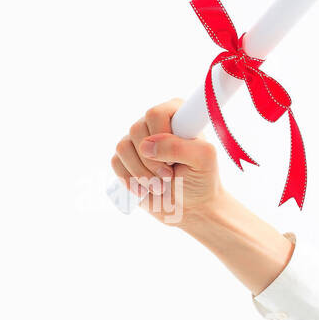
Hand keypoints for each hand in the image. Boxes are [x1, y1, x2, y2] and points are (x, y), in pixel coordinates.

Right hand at [110, 98, 224, 228]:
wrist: (191, 206)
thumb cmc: (201, 180)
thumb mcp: (203, 161)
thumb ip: (179, 147)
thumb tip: (147, 146)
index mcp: (178, 116)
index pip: (156, 114)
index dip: (161, 137)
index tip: (175, 159)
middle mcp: (155, 123)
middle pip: (137, 130)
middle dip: (153, 161)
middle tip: (169, 175)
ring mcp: (139, 140)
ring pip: (123, 147)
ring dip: (142, 173)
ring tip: (160, 185)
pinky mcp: (126, 158)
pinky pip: (116, 162)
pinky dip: (130, 179)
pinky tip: (146, 188)